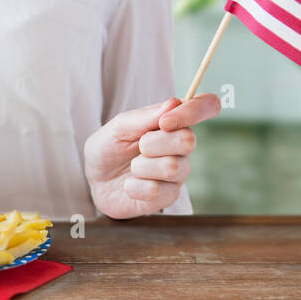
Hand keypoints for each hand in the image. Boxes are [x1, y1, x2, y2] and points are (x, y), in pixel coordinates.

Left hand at [83, 94, 220, 218]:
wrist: (93, 181)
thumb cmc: (108, 149)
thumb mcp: (118, 127)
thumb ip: (145, 116)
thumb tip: (175, 102)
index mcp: (174, 122)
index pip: (207, 106)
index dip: (195, 110)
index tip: (165, 122)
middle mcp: (182, 147)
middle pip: (188, 140)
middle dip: (154, 143)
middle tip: (138, 147)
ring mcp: (178, 173)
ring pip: (172, 167)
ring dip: (141, 166)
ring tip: (132, 168)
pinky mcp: (169, 197)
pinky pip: (158, 191)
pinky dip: (135, 187)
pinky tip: (129, 186)